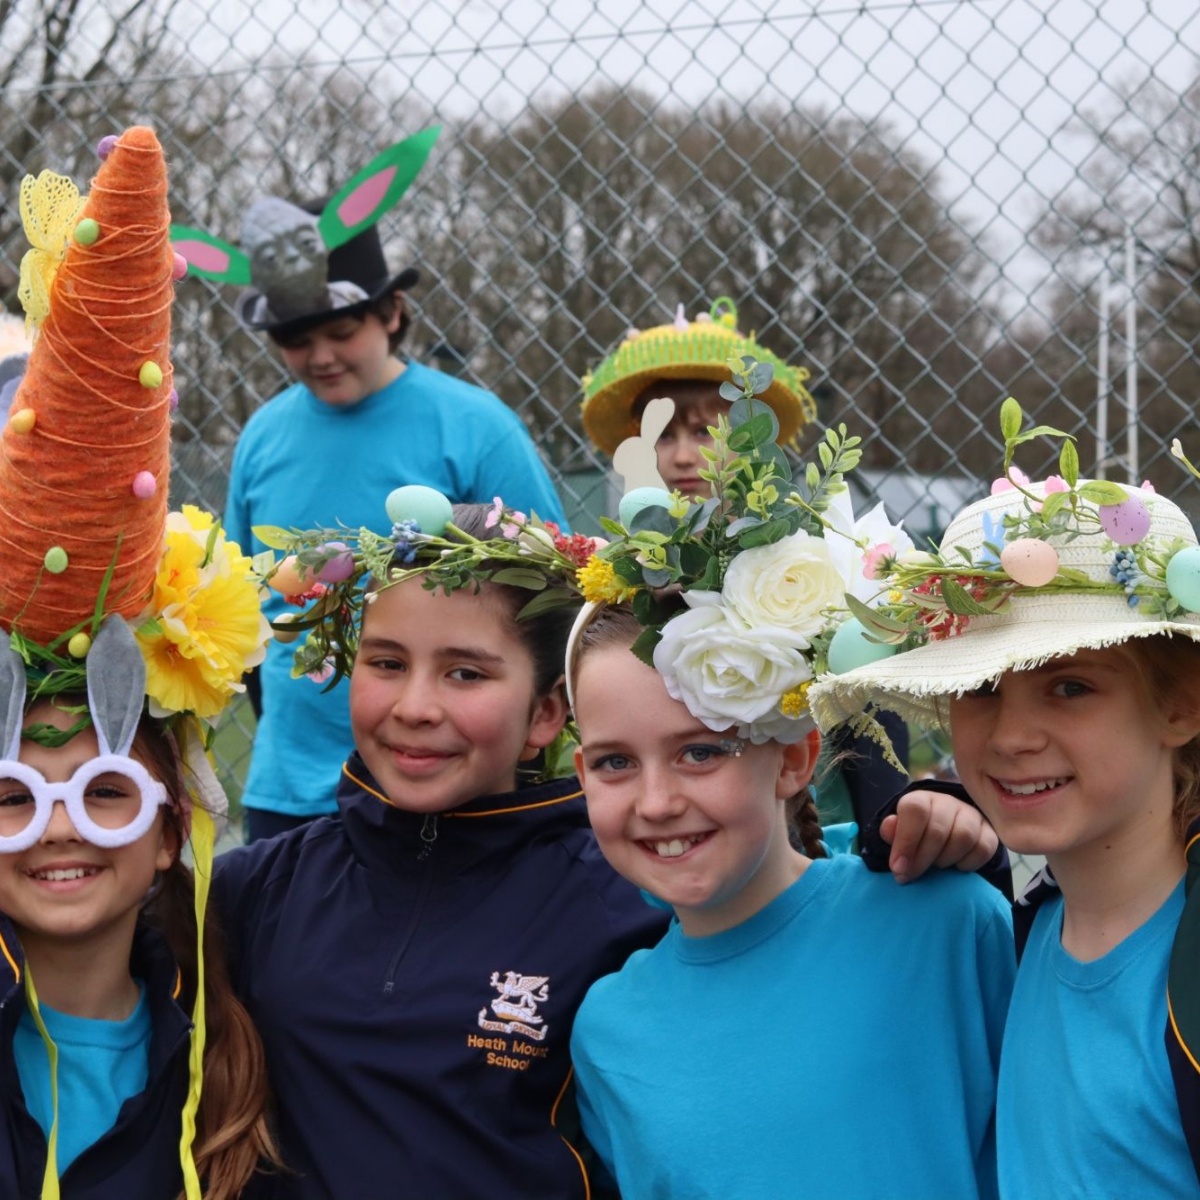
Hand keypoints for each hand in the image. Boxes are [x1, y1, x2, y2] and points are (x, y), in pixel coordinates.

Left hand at [879, 789, 998, 883]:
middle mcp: (947, 802)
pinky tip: (955, 866)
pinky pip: (984, 848)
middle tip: (910, 875)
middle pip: (938, 829)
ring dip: (945, 859)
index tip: (898, 867)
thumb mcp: (897, 833)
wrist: (942, 833)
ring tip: (935, 866)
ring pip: (964, 837)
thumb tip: (889, 828)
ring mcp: (971, 815)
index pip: (915, 810)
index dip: (906, 841)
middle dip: (922, 859)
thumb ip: (891, 833)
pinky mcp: (989, 831)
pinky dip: (968, 863)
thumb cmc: (915, 835)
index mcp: (921, 799)